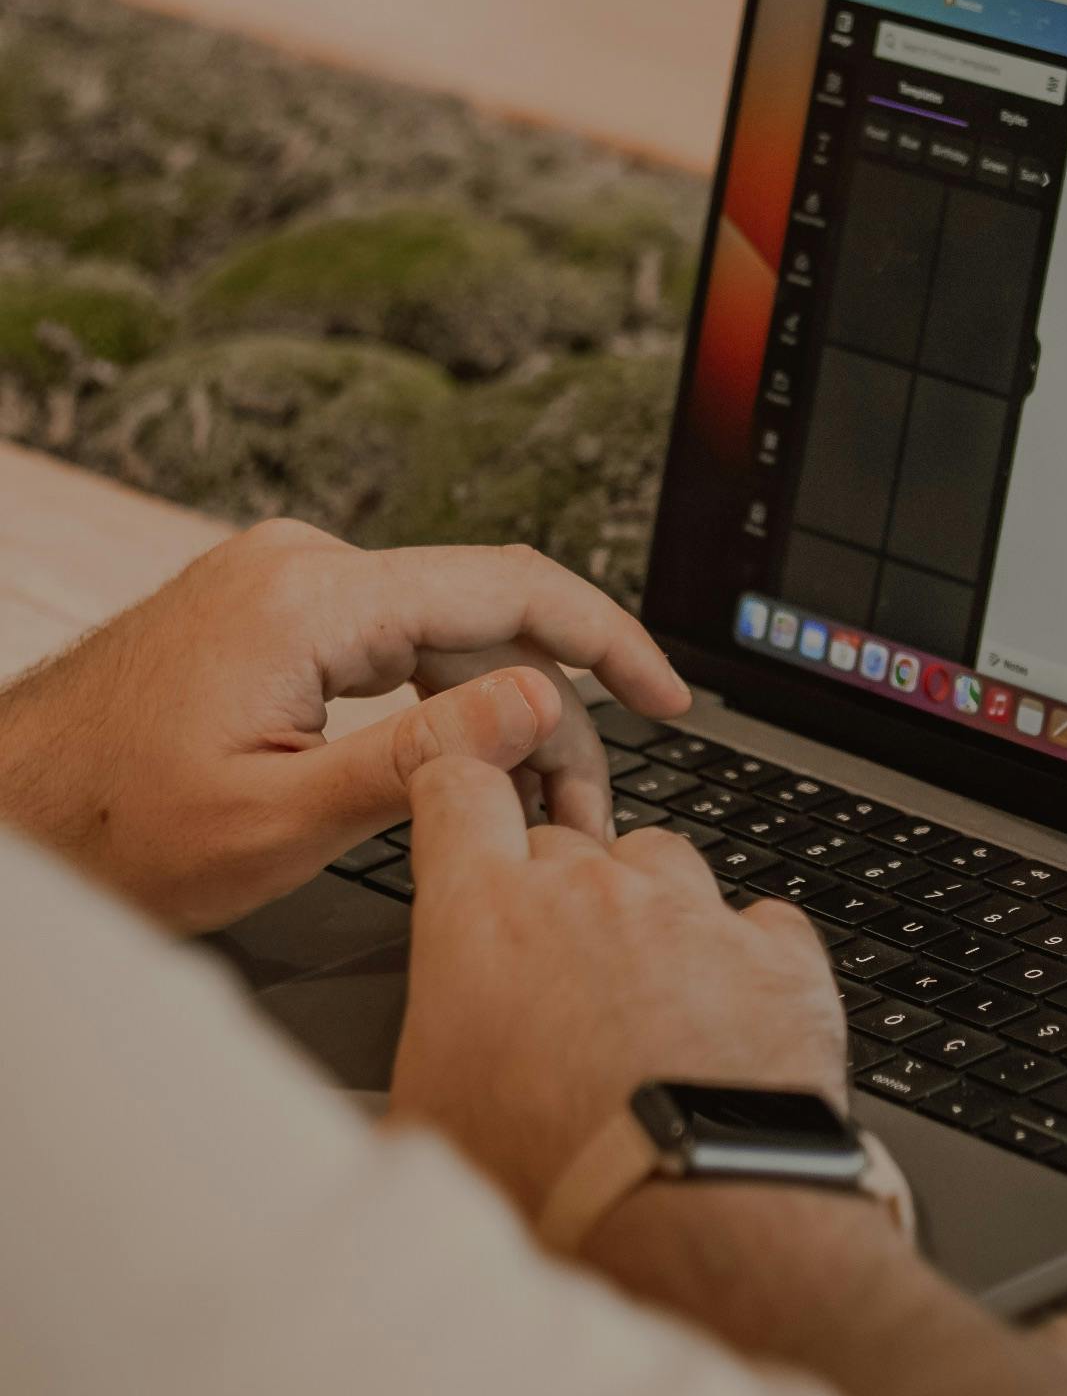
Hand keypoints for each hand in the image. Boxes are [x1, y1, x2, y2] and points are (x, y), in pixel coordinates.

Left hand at [0, 518, 690, 932]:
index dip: (608, 642)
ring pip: (443, 639)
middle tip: (583, 825)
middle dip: (554, 718)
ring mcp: (284, 584)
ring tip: (529, 821)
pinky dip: (441, 711)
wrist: (7, 810)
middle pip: (485, 619)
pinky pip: (392, 646)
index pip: (507, 588)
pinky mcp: (273, 614)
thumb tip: (538, 700)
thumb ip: (422, 759)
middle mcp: (302, 567)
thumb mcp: (278, 819)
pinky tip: (461, 779)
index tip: (671, 698)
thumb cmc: (112, 829)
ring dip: (498, 722)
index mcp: (310, 600)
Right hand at [391, 744, 849, 1221]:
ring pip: (662, 861)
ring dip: (650, 910)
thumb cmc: (548, 1179)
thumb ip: (424, 1043)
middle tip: (559, 981)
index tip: (468, 814)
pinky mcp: (778, 954)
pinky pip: (759, 921)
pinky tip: (730, 1018)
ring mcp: (692, 913)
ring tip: (646, 997)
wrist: (689, 1218)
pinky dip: (745, 957)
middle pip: (564, 844)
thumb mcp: (428, 1116)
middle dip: (556, 894)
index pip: (459, 784)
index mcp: (485, 916)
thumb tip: (404, 1074)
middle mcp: (591, 892)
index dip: (464, 793)